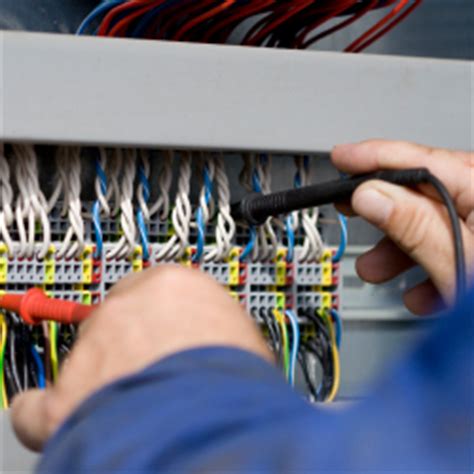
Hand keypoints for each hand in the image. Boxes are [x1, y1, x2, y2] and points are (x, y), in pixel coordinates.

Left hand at [10, 265, 270, 451]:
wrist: (216, 419)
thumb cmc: (238, 379)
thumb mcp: (244, 337)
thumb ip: (219, 328)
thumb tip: (221, 343)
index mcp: (175, 286)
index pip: (156, 290)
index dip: (161, 317)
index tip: (162, 330)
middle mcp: (128, 307)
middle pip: (117, 318)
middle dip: (129, 342)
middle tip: (149, 372)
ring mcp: (92, 345)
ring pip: (84, 355)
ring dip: (101, 376)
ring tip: (131, 407)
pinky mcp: (64, 394)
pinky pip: (37, 404)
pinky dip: (47, 414)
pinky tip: (69, 423)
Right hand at [332, 140, 472, 314]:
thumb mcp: (459, 265)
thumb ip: (414, 227)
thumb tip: (369, 196)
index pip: (423, 162)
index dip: (375, 157)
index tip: (343, 158)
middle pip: (426, 190)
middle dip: (383, 210)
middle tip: (349, 207)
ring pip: (436, 222)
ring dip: (401, 247)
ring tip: (376, 270)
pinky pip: (453, 244)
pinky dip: (430, 265)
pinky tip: (421, 292)